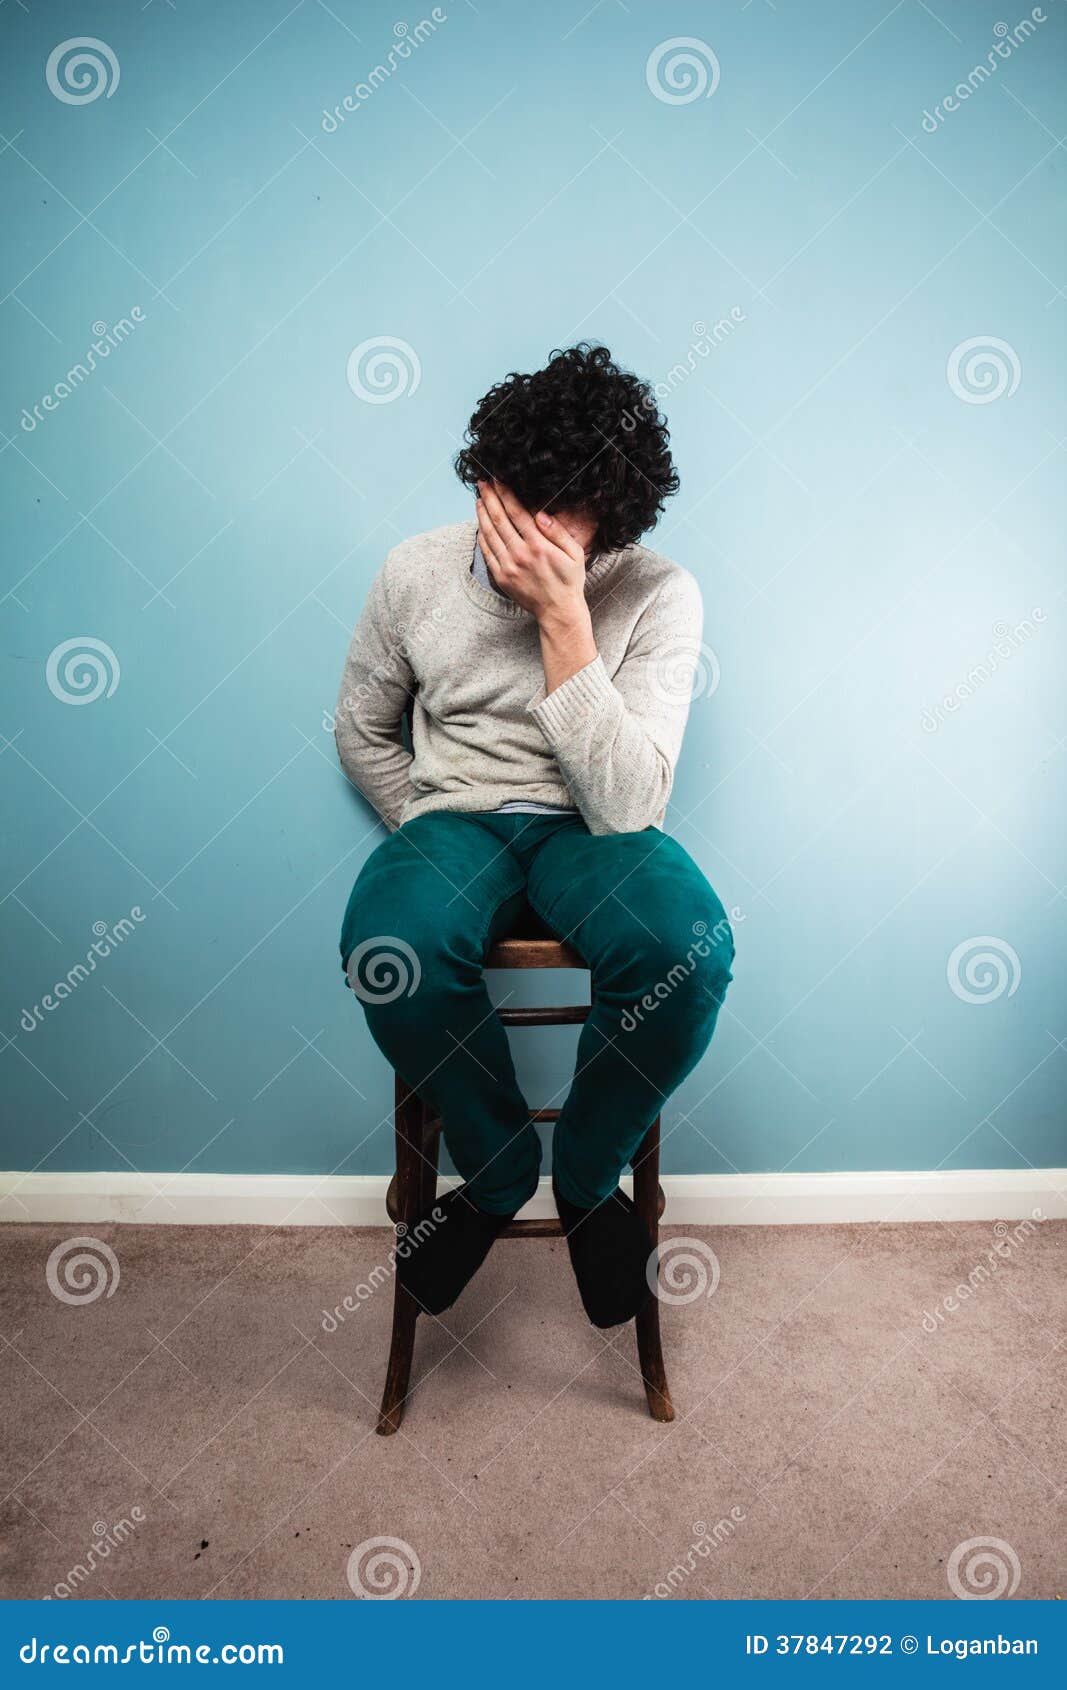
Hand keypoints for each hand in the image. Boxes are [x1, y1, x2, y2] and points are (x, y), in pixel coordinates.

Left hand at [475, 480, 586, 629]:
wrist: (558, 611)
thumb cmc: (569, 581)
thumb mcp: (575, 553)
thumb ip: (558, 532)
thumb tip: (540, 514)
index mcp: (538, 545)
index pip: (516, 512)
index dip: (505, 494)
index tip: (498, 480)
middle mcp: (520, 554)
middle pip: (499, 519)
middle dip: (490, 498)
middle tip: (482, 483)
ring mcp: (508, 566)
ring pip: (489, 534)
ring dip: (482, 514)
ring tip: (479, 499)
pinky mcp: (501, 577)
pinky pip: (487, 552)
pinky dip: (481, 536)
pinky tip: (480, 524)